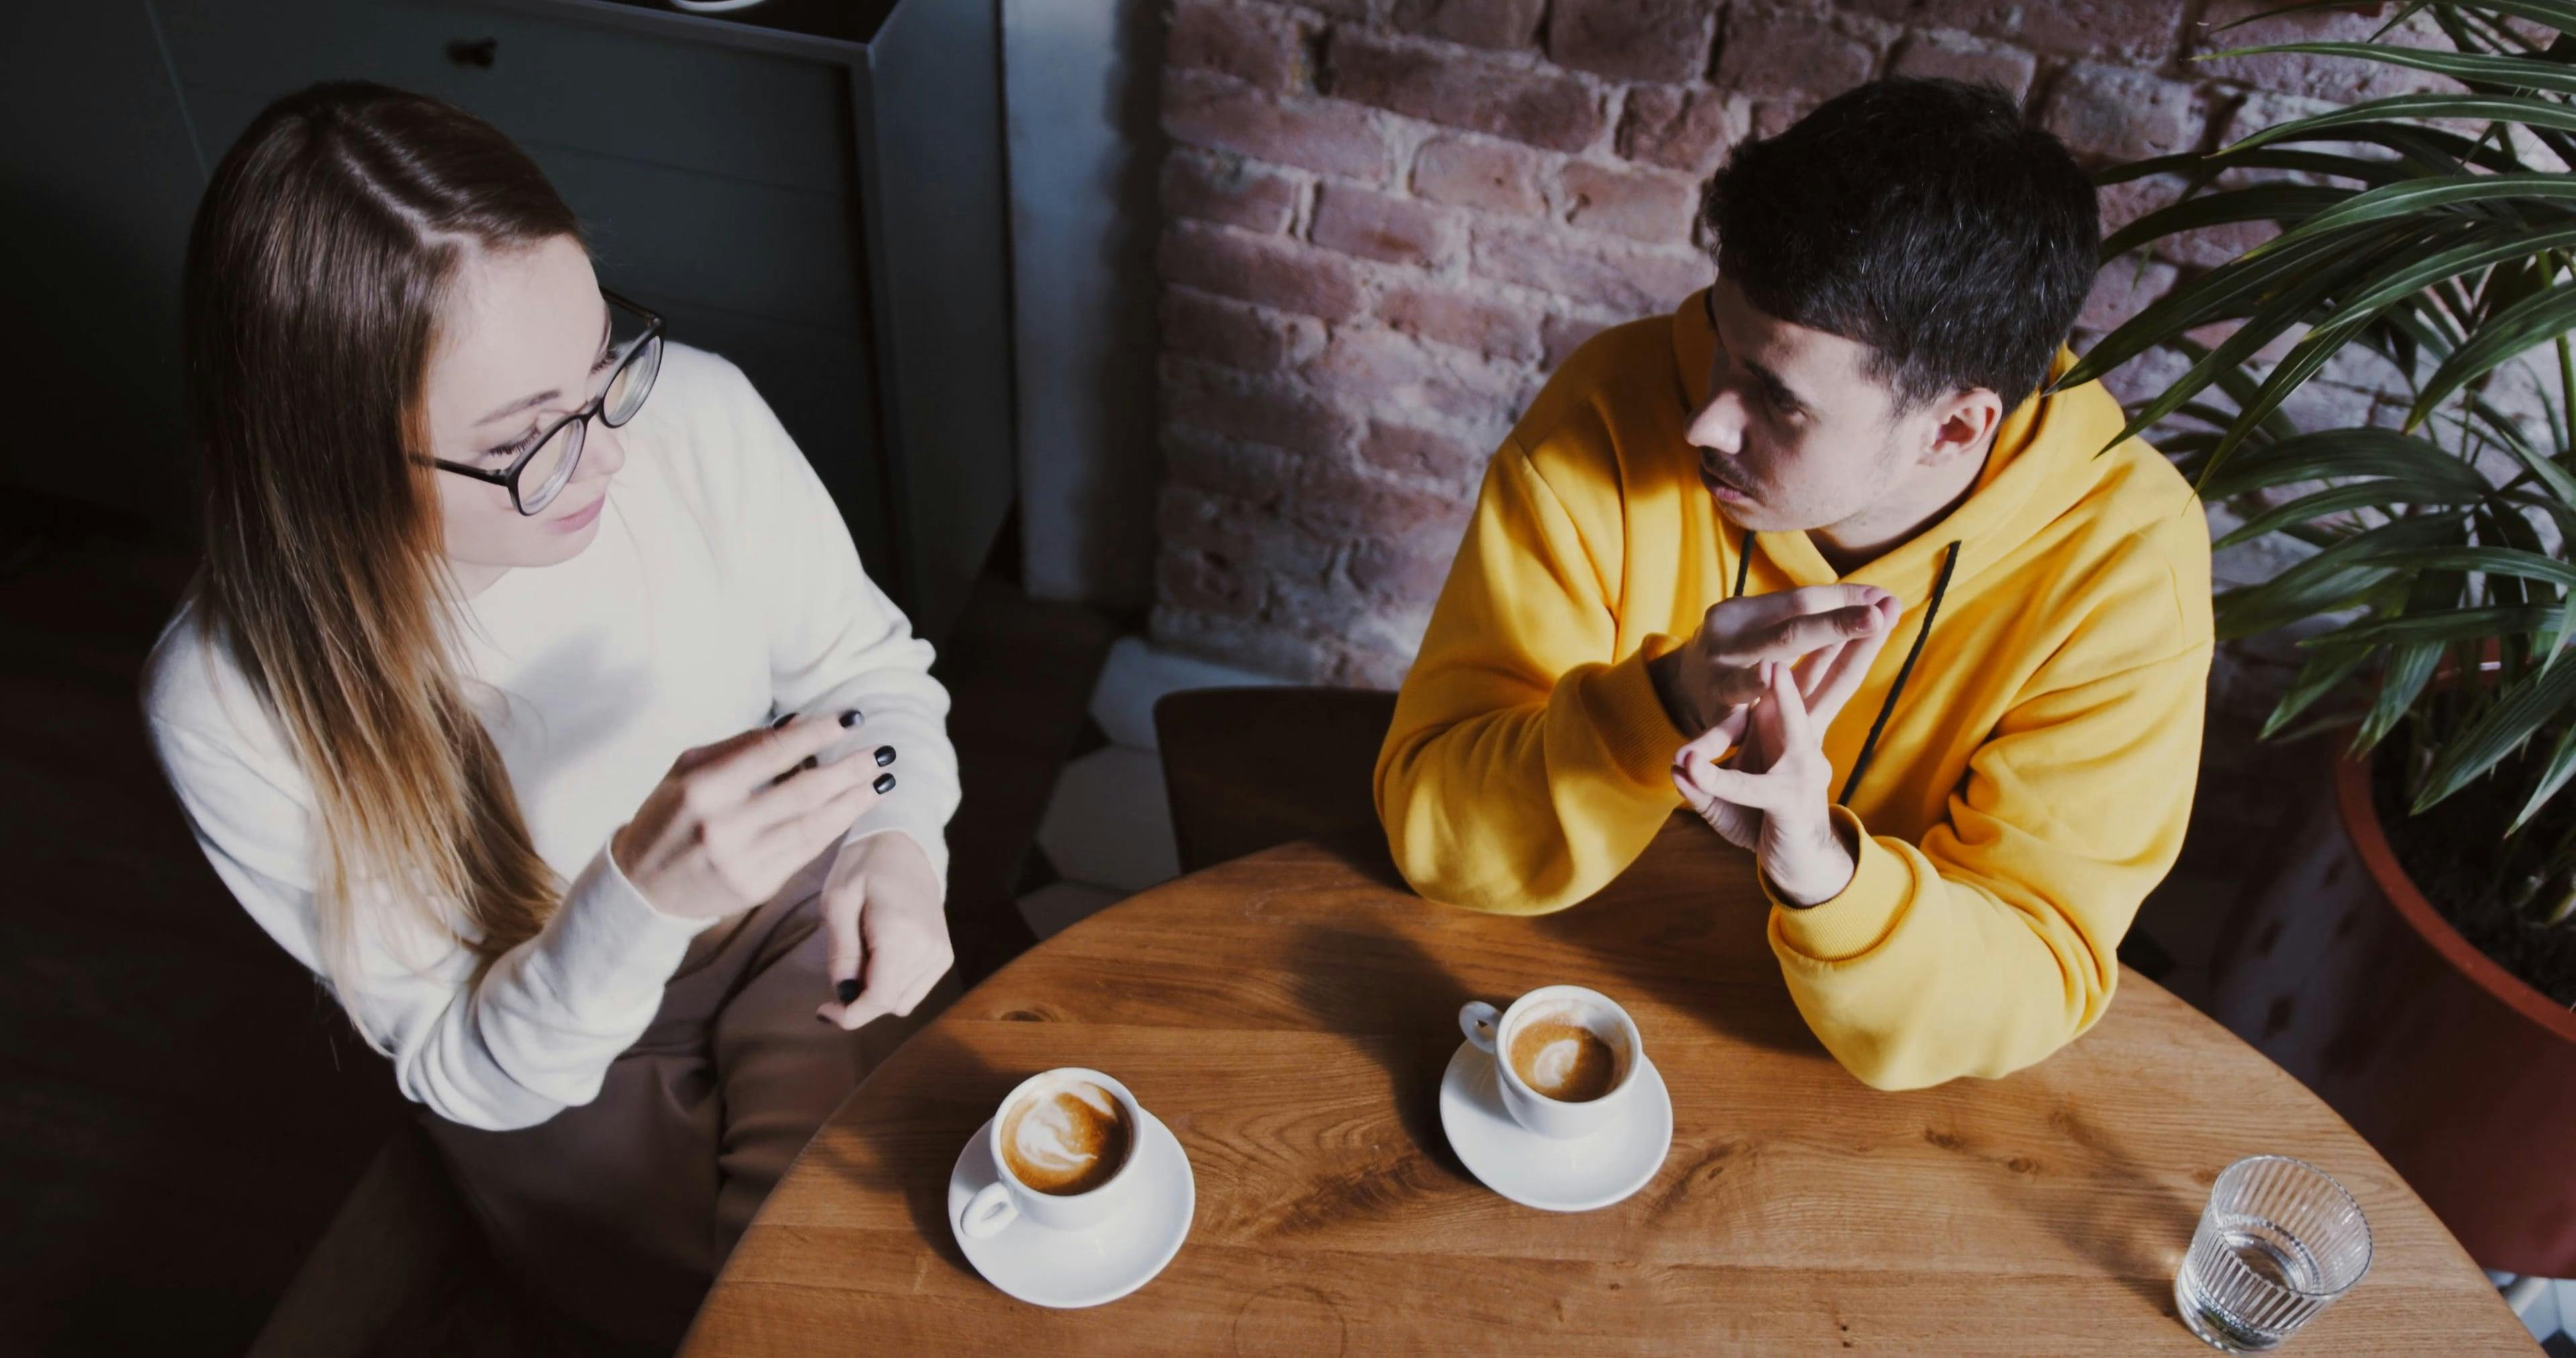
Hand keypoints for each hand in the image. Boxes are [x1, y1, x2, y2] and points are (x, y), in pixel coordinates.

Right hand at [611, 713, 885, 920]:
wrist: (642, 887)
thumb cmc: (668, 815)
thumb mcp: (688, 769)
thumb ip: (741, 746)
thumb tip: (798, 723)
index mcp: (703, 788)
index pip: (773, 753)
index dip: (817, 733)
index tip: (851, 718)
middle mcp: (724, 826)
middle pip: (803, 792)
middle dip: (849, 769)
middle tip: (881, 751)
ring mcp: (743, 861)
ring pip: (813, 825)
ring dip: (853, 800)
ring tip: (881, 780)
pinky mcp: (757, 886)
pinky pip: (807, 851)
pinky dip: (834, 827)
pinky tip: (854, 808)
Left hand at [816, 831, 950, 1029]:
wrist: (905, 844)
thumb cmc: (864, 866)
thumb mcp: (838, 901)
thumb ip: (841, 951)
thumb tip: (843, 996)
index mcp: (901, 933)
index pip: (880, 998)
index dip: (849, 1015)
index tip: (822, 1010)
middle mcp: (928, 949)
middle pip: (889, 1004)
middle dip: (859, 1001)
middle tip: (838, 972)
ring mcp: (940, 953)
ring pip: (902, 1003)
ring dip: (875, 993)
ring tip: (861, 957)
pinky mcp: (943, 955)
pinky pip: (913, 991)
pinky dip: (892, 986)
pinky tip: (879, 958)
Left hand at [1672, 595, 1899, 903]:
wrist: (1794, 867)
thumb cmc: (1769, 812)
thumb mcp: (1742, 778)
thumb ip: (1715, 763)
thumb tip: (1687, 753)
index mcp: (1801, 721)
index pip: (1825, 667)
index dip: (1847, 633)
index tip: (1878, 599)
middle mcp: (1808, 739)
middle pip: (1832, 684)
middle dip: (1851, 645)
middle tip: (1880, 610)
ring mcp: (1801, 769)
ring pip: (1796, 729)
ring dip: (1783, 698)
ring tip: (1768, 669)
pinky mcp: (1783, 801)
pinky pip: (1748, 788)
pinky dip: (1720, 779)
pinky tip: (1688, 763)